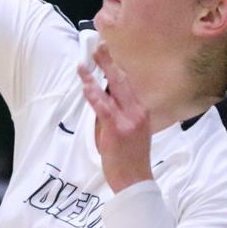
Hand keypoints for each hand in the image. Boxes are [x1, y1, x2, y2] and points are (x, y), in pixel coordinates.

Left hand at [77, 42, 152, 191]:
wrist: (136, 181)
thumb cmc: (130, 158)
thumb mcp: (130, 132)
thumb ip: (118, 114)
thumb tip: (102, 97)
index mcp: (142, 111)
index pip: (128, 84)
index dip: (118, 68)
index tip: (109, 54)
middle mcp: (138, 111)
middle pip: (122, 81)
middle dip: (109, 62)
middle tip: (99, 46)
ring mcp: (129, 120)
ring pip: (112, 91)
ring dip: (96, 75)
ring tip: (85, 63)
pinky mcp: (117, 129)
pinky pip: (103, 107)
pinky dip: (93, 94)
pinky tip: (85, 84)